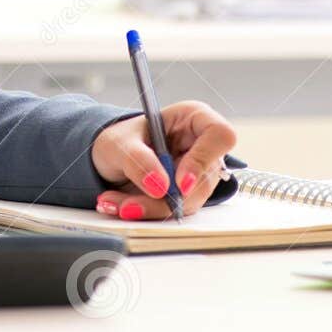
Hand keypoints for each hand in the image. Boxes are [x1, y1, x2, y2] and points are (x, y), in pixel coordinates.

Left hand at [89, 100, 236, 220]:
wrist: (110, 158)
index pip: (220, 135)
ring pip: (190, 202)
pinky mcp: (187, 196)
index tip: (179, 183)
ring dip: (152, 209)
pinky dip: (148, 213)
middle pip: (204, 179)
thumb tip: (159, 186)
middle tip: (131, 205)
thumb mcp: (119, 143)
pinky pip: (175, 212)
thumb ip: (137, 160)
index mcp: (194, 118)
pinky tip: (123, 206)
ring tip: (118, 204)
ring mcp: (198, 174)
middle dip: (167, 198)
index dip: (203, 160)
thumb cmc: (120, 140)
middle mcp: (201, 146)